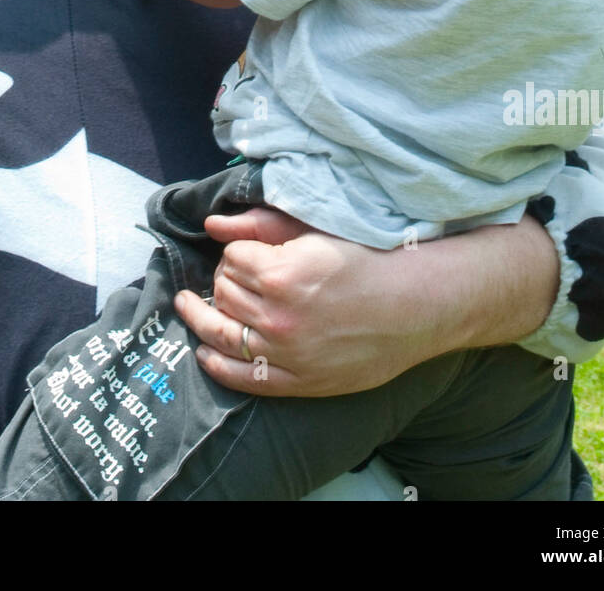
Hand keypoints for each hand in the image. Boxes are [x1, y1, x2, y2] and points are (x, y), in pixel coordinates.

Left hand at [174, 211, 559, 397]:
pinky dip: (217, 364)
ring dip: (203, 317)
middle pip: (224, 293)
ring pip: (224, 332)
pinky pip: (243, 377)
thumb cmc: (370, 262)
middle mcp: (278, 316)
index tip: (248, 253)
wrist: (414, 306)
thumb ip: (263, 226)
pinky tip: (205, 351)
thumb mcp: (317, 233)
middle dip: (224, 280)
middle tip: (234, 276)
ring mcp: (286, 353)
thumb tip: (213, 223)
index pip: (231, 259)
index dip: (237, 253)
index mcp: (282, 273)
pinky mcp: (298, 381)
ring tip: (189, 307)